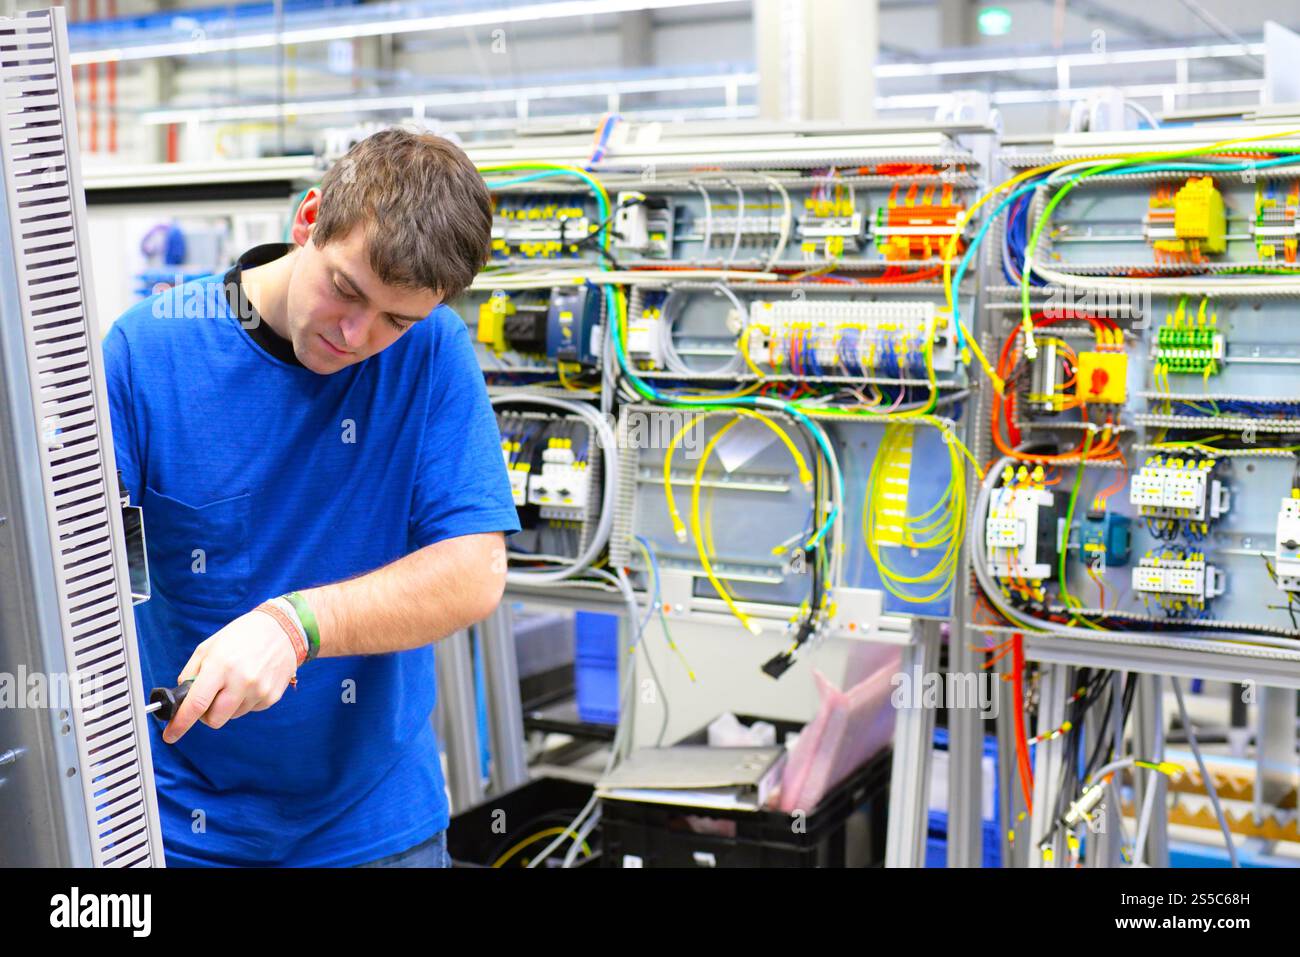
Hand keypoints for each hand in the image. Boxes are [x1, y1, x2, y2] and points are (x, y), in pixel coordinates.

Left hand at [164, 607, 298, 743]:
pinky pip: (249, 710)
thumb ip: (191, 673)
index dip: (181, 723)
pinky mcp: (272, 697)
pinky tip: (251, 682)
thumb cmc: (242, 635)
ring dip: (227, 705)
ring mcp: (259, 690)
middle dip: (206, 714)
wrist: (282, 630)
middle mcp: (241, 681)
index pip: (197, 704)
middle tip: (209, 697)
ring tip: (236, 681)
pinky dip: (244, 701)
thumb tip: (182, 699)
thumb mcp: (209, 647)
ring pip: (231, 716)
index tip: (171, 735)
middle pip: (214, 719)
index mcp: (221, 665)